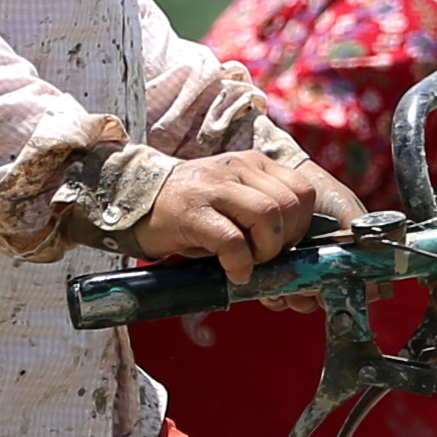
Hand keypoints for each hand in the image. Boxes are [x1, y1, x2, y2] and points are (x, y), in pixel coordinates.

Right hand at [130, 149, 359, 276]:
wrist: (134, 202)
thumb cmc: (190, 211)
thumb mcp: (232, 202)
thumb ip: (262, 215)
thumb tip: (296, 256)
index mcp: (253, 164)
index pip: (302, 191)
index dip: (301, 226)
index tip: (284, 245)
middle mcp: (238, 168)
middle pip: (289, 205)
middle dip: (285, 241)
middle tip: (265, 258)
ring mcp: (215, 187)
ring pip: (266, 217)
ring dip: (265, 251)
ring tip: (249, 263)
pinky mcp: (193, 211)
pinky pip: (232, 240)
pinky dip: (240, 263)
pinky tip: (233, 272)